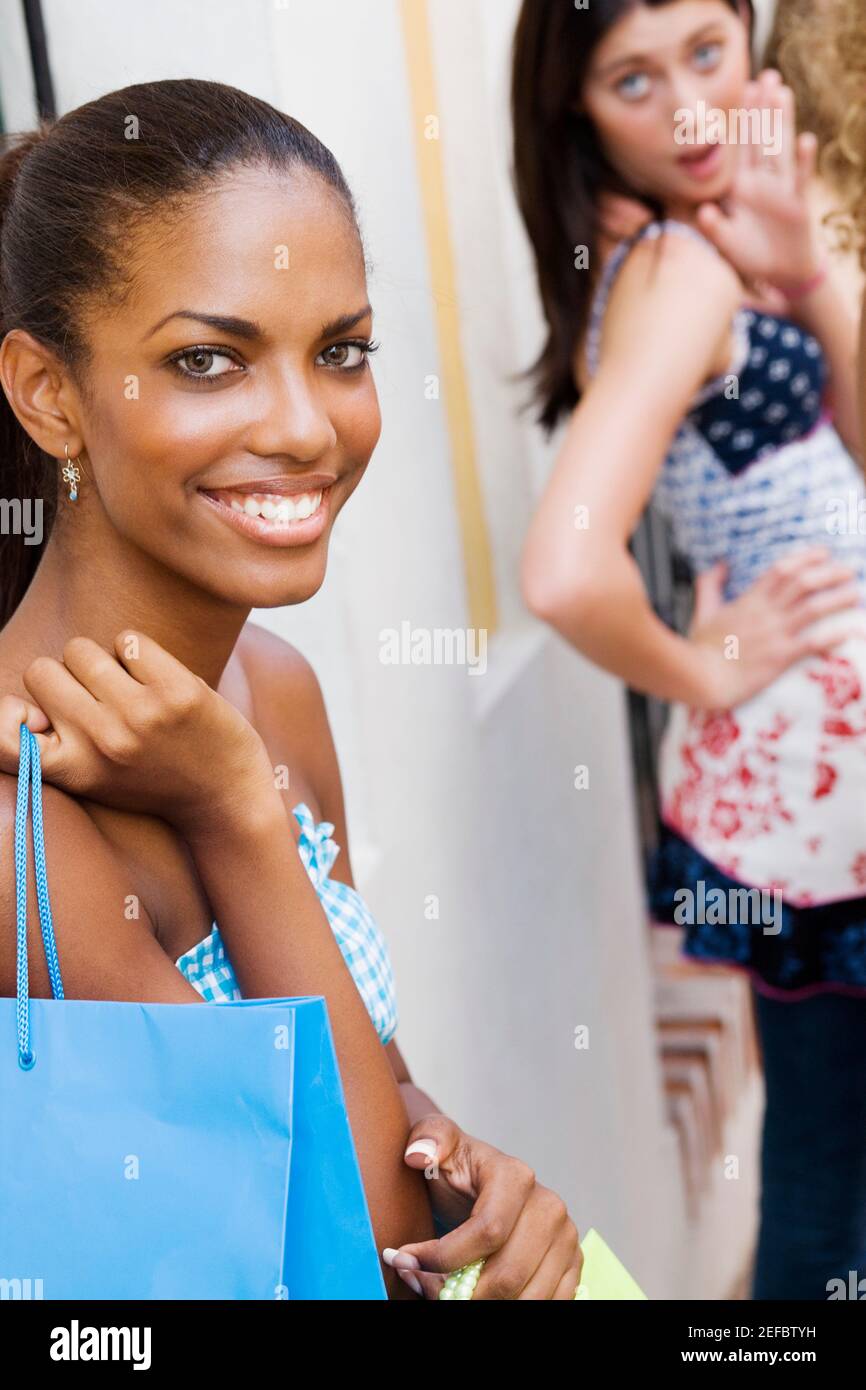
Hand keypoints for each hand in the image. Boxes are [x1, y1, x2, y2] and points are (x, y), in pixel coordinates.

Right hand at [0, 630, 277, 835]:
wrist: (227, 799)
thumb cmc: (152, 779)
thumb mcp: (93, 777)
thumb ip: (56, 746)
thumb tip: (23, 709)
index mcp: (74, 769)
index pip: (2, 740)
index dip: (5, 716)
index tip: (35, 718)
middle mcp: (100, 742)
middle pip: (40, 670)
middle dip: (65, 677)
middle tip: (99, 698)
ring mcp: (139, 716)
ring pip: (80, 649)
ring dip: (101, 660)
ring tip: (129, 688)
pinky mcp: (177, 692)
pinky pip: (127, 639)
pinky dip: (137, 651)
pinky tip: (155, 677)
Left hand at [382, 1115, 581, 1299]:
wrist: (478, 1190)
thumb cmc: (456, 1173)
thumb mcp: (437, 1145)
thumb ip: (428, 1138)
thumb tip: (418, 1154)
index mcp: (516, 1177)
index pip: (487, 1231)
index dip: (445, 1256)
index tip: (408, 1260)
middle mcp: (549, 1207)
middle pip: (508, 1275)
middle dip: (461, 1292)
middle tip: (428, 1287)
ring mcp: (565, 1239)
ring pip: (526, 1297)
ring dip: (481, 1304)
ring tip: (452, 1291)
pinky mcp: (571, 1266)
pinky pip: (548, 1305)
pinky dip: (510, 1308)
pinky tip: (480, 1295)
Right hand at [688, 548, 862, 709]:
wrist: (701, 679)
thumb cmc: (699, 649)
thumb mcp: (702, 611)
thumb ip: (710, 585)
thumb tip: (719, 565)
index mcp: (748, 601)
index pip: (781, 569)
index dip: (805, 557)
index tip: (824, 553)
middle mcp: (765, 613)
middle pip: (803, 583)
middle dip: (829, 573)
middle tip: (848, 570)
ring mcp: (774, 634)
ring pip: (813, 608)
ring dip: (838, 598)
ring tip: (856, 593)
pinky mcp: (780, 657)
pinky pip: (813, 643)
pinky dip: (835, 636)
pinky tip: (851, 631)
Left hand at [695, 69, 822, 295]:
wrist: (781, 273)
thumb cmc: (751, 256)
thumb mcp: (727, 244)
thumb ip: (715, 228)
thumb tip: (703, 212)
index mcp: (739, 189)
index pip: (737, 149)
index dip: (737, 123)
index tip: (738, 92)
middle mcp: (760, 183)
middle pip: (761, 139)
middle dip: (762, 108)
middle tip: (765, 75)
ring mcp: (780, 189)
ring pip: (780, 149)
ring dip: (782, 122)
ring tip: (783, 93)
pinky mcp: (798, 203)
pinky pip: (799, 179)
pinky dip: (802, 161)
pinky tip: (805, 140)